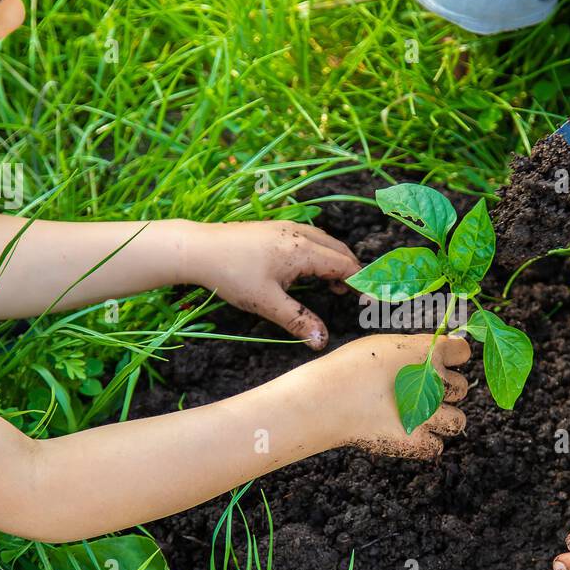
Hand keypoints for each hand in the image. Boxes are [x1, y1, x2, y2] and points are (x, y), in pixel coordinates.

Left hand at [186, 220, 360, 349]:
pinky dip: (321, 254)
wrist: (198, 249)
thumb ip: (297, 320)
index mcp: (303, 250)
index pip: (345, 266)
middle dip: (352, 272)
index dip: (362, 284)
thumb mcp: (266, 302)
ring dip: (336, 262)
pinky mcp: (274, 229)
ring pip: (325, 242)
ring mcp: (287, 228)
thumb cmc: (232, 275)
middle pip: (340, 250)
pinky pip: (310, 238)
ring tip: (336, 286)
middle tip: (355, 296)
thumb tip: (322, 341)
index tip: (371, 302)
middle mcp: (300, 234)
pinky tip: (309, 270)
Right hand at [326, 334, 471, 459]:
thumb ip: (418, 349)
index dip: (453, 357)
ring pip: (458, 421)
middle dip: (445, 390)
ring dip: (443, 419)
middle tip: (415, 392)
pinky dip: (424, 442)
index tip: (439, 363)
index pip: (463, 352)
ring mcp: (429, 415)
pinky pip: (437, 445)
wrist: (328, 399)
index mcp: (429, 352)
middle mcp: (436, 383)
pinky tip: (405, 432)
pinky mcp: (417, 442)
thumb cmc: (351, 366)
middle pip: (461, 387)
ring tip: (417, 415)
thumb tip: (446, 349)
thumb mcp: (387, 345)